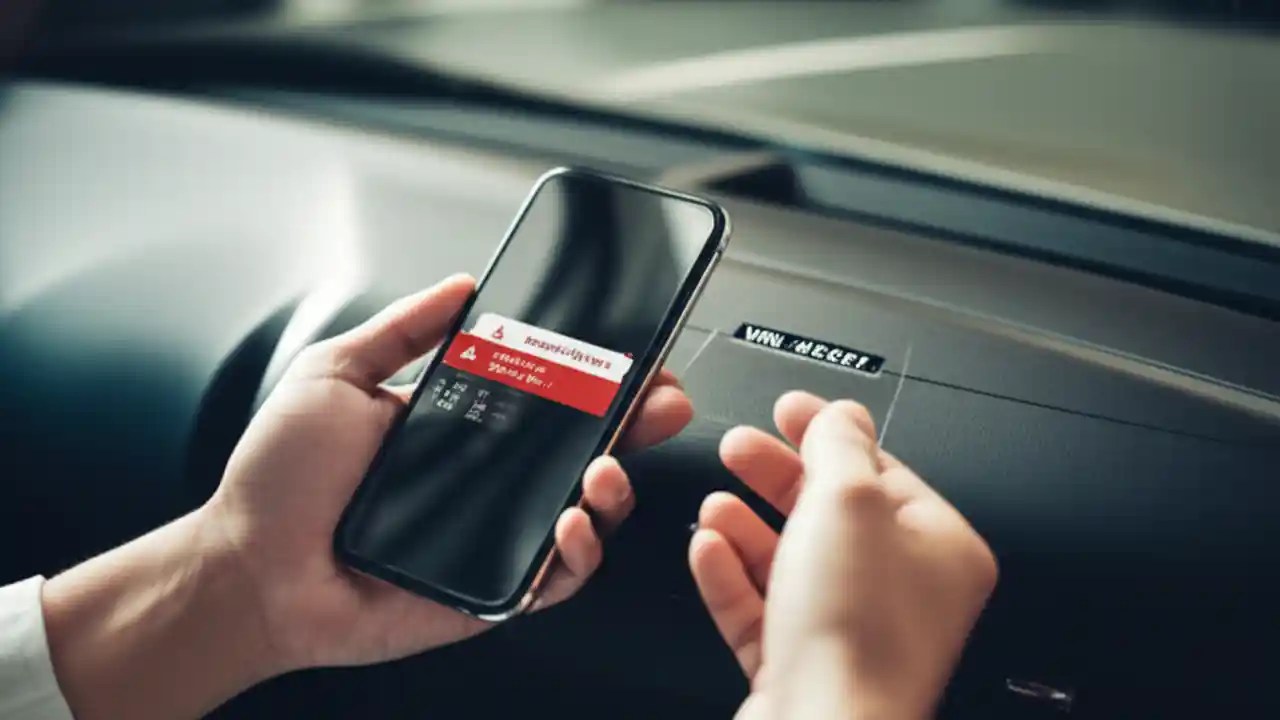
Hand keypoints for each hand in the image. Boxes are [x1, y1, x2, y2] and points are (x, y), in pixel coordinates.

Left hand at [43, 273, 692, 719]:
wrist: (249, 568)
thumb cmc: (279, 481)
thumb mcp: (334, 374)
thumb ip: (400, 329)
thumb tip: (457, 286)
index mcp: (460, 427)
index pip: (549, 396)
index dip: (598, 377)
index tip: (632, 355)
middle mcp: (488, 480)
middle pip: (586, 448)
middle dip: (636, 423)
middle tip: (660, 402)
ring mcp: (497, 534)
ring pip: (588, 512)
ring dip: (614, 487)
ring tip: (602, 469)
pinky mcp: (495, 589)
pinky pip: (559, 576)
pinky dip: (580, 552)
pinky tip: (571, 524)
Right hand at [689, 392, 996, 718]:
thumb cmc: (854, 633)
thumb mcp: (848, 501)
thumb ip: (841, 446)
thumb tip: (841, 415)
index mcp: (938, 551)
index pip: (883, 472)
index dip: (829, 435)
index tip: (789, 410)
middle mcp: (901, 595)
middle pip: (831, 514)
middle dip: (776, 476)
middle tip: (738, 447)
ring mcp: (849, 633)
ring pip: (792, 562)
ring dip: (747, 526)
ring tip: (715, 502)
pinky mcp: (800, 666)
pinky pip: (762, 609)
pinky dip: (731, 576)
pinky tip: (708, 549)